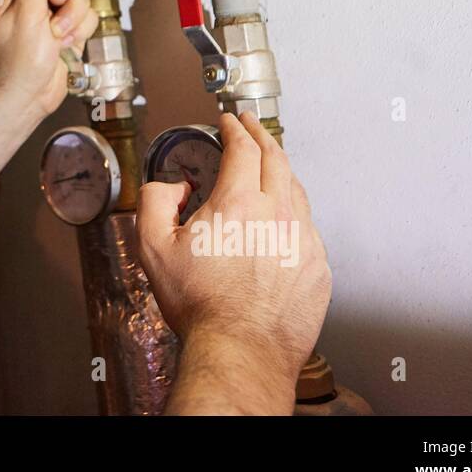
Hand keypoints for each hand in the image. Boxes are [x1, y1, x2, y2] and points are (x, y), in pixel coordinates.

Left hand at [0, 0, 95, 122]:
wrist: (29, 96)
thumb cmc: (19, 60)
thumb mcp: (26, 13)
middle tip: (56, 2)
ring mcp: (52, 13)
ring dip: (73, 15)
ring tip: (58, 36)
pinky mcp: (68, 28)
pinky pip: (86, 16)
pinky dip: (79, 30)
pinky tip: (65, 45)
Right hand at [137, 112, 331, 413]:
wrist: (240, 350)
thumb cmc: (201, 306)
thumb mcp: (154, 247)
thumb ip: (156, 201)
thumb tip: (172, 186)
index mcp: (239, 203)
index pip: (243, 148)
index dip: (235, 127)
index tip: (230, 121)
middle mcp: (279, 215)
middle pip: (277, 158)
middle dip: (262, 136)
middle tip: (252, 127)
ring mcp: (304, 241)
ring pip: (298, 190)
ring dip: (282, 170)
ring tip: (269, 167)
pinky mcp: (317, 267)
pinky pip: (309, 226)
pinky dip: (295, 211)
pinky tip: (282, 219)